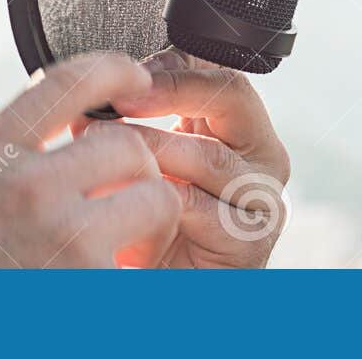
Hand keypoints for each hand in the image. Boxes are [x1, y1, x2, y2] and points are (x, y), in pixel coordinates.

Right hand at [0, 51, 181, 267]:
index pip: (68, 82)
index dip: (115, 69)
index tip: (135, 79)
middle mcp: (29, 189)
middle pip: (127, 145)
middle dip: (135, 167)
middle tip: (122, 193)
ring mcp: (65, 243)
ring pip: (156, 200)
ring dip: (151, 219)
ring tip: (128, 240)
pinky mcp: (93, 293)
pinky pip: (149, 266)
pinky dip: (143, 276)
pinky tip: (114, 285)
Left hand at [74, 48, 290, 267]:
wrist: (159, 291)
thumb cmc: (152, 223)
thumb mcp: (147, 158)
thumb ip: (138, 116)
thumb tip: (97, 91)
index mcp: (241, 129)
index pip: (221, 74)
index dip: (173, 71)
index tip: (122, 81)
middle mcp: (264, 159)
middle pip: (231, 98)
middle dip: (168, 96)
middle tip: (115, 106)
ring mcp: (264, 201)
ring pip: (210, 156)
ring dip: (151, 152)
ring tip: (104, 155)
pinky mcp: (249, 243)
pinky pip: (199, 210)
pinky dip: (156, 205)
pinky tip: (121, 204)